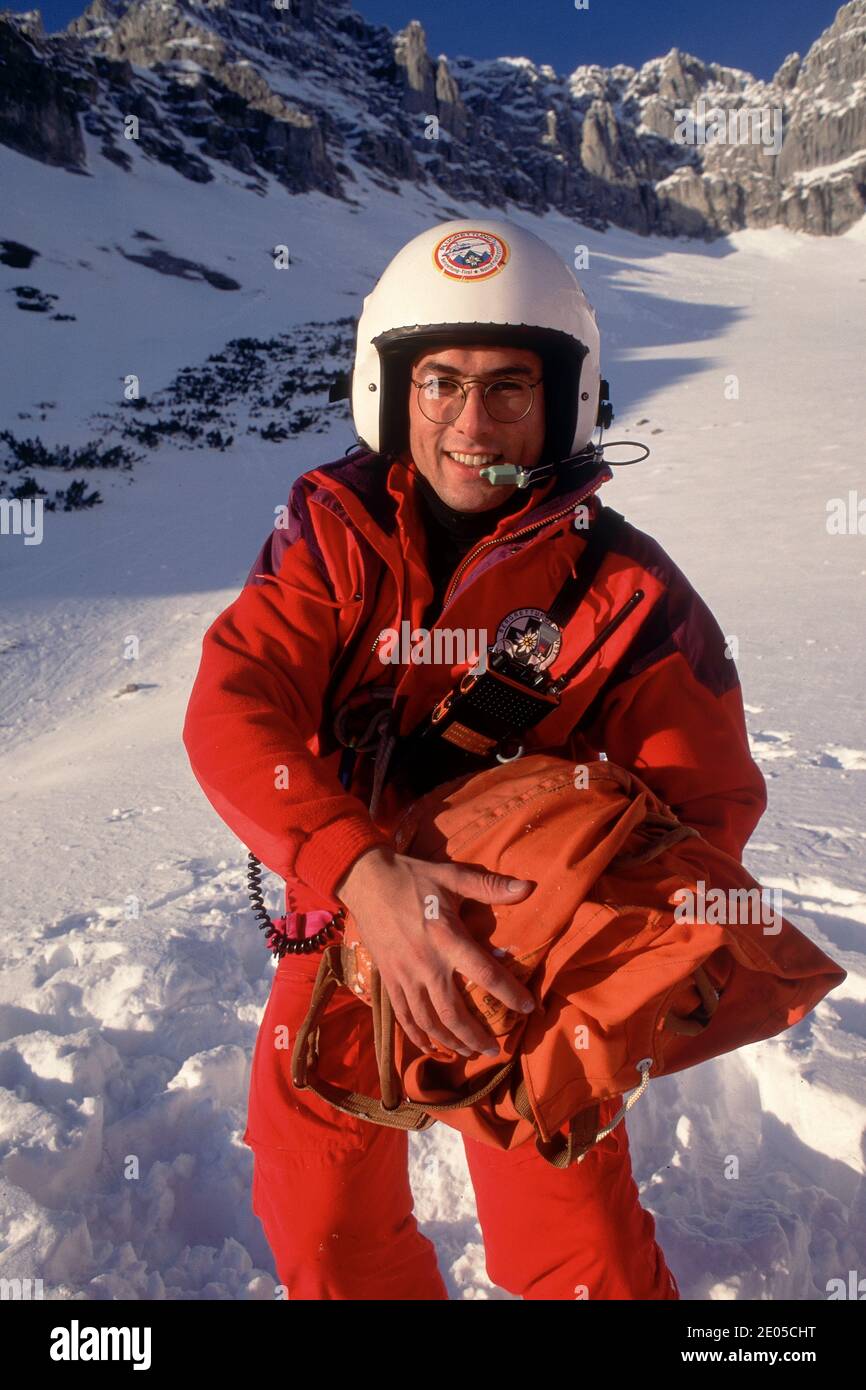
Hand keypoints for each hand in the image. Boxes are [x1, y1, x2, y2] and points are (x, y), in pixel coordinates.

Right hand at [335, 845, 535, 1057]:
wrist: (366, 881)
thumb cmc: (414, 878)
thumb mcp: (453, 877)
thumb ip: (490, 886)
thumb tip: (529, 888)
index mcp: (446, 938)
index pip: (484, 974)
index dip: (509, 994)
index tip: (527, 1007)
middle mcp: (426, 964)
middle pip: (453, 1013)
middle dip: (476, 1036)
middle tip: (495, 1049)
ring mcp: (404, 975)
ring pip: (428, 1021)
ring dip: (450, 1042)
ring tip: (470, 1053)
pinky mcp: (388, 979)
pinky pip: (403, 1015)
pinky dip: (417, 1036)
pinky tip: (431, 1047)